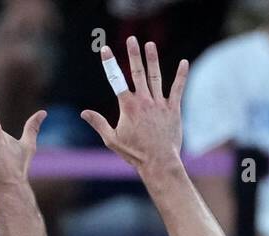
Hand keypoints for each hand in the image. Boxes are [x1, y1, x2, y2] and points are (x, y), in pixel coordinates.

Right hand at [80, 38, 187, 172]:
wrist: (158, 162)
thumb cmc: (134, 153)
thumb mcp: (111, 139)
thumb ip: (98, 123)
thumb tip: (84, 113)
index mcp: (128, 106)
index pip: (116, 80)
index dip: (110, 63)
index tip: (105, 50)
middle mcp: (144, 101)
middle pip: (137, 72)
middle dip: (134, 54)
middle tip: (132, 39)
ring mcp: (159, 103)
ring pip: (155, 76)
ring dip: (152, 59)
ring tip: (150, 45)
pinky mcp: (173, 109)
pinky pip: (177, 88)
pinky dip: (181, 75)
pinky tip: (184, 62)